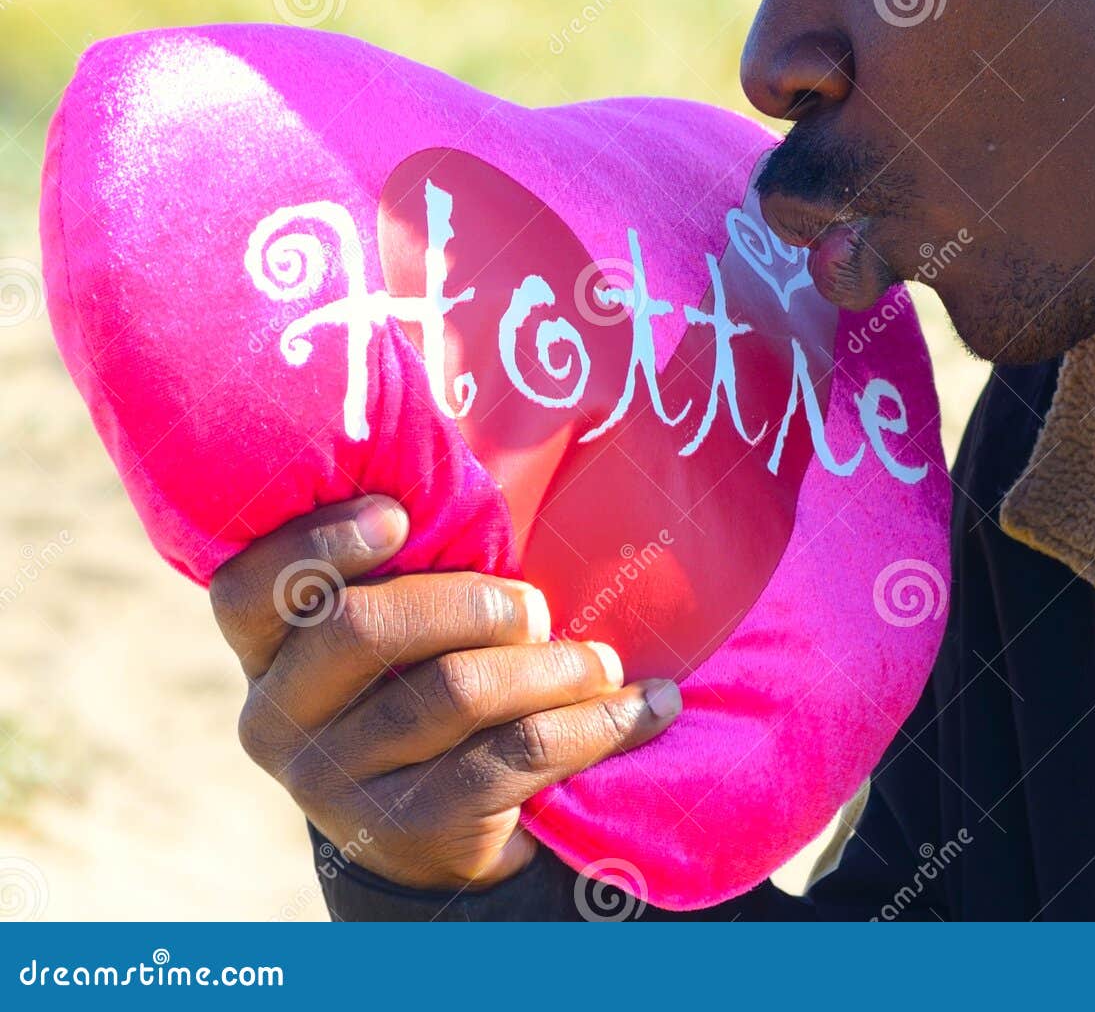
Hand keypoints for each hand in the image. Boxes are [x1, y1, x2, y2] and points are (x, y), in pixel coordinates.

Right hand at [209, 496, 680, 890]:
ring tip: (603, 659)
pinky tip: (646, 705)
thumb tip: (462, 460)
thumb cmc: (427, 678)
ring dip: (552, 665)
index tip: (399, 516)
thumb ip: (407, 559)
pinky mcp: (410, 832)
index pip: (249, 590)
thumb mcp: (401, 623)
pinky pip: (513, 757)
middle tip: (538, 607)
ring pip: (452, 691)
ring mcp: (337, 784)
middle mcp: (281, 720)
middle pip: (362, 627)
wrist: (440, 833)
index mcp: (269, 651)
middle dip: (471, 600)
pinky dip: (594, 724)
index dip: (317, 544)